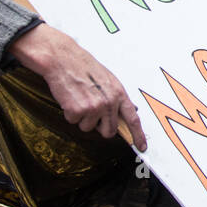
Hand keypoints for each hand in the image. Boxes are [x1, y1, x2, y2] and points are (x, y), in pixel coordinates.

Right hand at [9, 25, 147, 151]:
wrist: (63, 59)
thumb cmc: (85, 68)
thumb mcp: (108, 79)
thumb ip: (118, 97)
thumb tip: (132, 109)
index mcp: (119, 93)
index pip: (133, 119)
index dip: (138, 135)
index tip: (142, 147)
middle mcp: (109, 102)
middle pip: (109, 131)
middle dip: (100, 127)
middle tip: (91, 112)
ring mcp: (94, 107)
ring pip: (89, 128)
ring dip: (82, 117)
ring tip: (79, 98)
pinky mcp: (78, 110)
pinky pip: (73, 122)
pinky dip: (69, 113)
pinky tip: (70, 98)